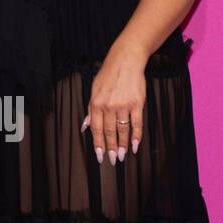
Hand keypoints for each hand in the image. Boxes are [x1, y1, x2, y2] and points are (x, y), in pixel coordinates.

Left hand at [82, 42, 147, 165]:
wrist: (125, 61)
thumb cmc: (108, 76)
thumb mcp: (94, 90)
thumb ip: (90, 109)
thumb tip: (85, 126)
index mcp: (96, 103)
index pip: (96, 129)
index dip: (98, 144)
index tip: (100, 156)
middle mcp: (109, 106)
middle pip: (109, 132)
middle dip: (111, 148)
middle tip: (113, 160)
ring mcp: (123, 105)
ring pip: (123, 130)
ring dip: (124, 145)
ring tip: (124, 156)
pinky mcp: (137, 104)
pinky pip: (137, 124)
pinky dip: (137, 136)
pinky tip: (136, 146)